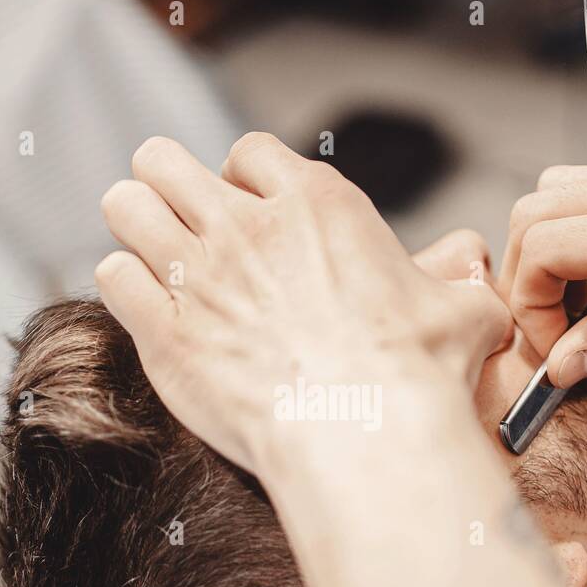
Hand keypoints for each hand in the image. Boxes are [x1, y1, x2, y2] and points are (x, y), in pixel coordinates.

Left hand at [95, 133, 509, 471]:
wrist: (367, 433)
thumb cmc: (416, 374)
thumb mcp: (465, 313)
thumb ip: (461, 289)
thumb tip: (474, 293)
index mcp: (315, 204)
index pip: (249, 153)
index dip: (242, 179)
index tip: (247, 210)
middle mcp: (247, 226)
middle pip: (166, 161)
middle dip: (166, 184)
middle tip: (179, 220)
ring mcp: (199, 274)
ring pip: (125, 205)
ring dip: (135, 225)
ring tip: (152, 255)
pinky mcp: (165, 330)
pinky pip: (112, 275)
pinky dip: (125, 286)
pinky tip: (147, 306)